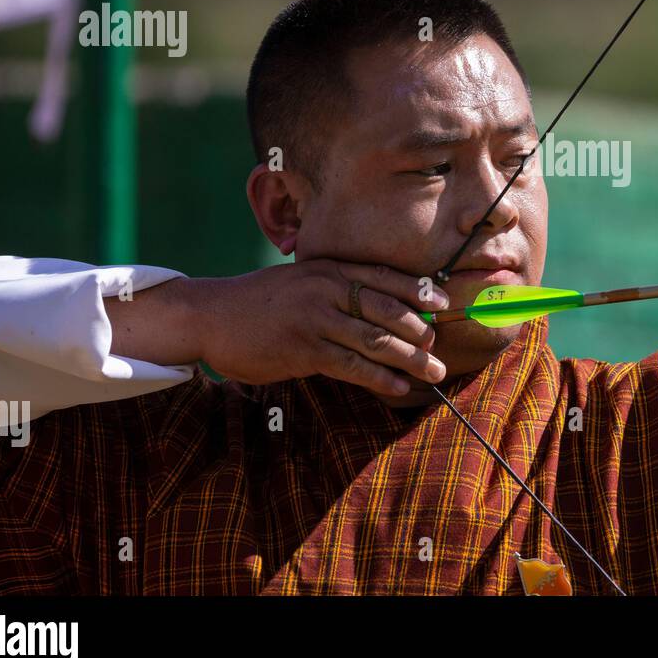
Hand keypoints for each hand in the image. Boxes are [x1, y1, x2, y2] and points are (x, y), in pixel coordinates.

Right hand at [109, 260, 448, 397]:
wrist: (210, 315)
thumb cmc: (260, 301)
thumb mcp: (301, 280)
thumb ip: (336, 288)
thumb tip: (381, 307)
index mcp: (329, 269)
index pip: (385, 276)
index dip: (420, 290)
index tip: (446, 303)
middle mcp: (327, 290)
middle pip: (389, 309)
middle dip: (421, 331)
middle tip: (441, 349)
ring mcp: (316, 319)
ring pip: (376, 340)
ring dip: (410, 359)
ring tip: (433, 373)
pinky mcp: (304, 350)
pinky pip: (352, 365)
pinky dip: (380, 378)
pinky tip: (398, 387)